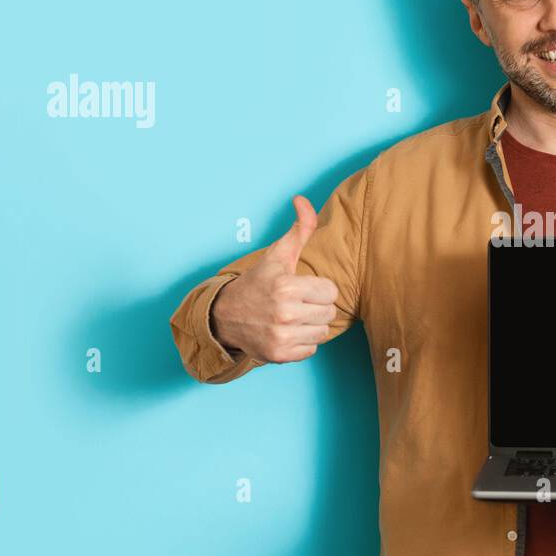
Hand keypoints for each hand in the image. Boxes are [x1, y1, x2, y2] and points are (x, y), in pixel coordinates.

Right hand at [211, 195, 339, 363]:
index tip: (303, 288)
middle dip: (316, 307)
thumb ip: (299, 229)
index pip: (331, 292)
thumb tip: (303, 200)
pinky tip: (287, 332)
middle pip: (328, 313)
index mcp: (286, 286)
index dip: (319, 289)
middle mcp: (284, 313)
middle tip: (297, 303)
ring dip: (311, 326)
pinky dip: (302, 344)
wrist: (224, 316)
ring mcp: (281, 336)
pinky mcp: (279, 355)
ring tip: (293, 318)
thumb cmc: (257, 284)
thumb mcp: (277, 255)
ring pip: (322, 332)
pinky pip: (311, 350)